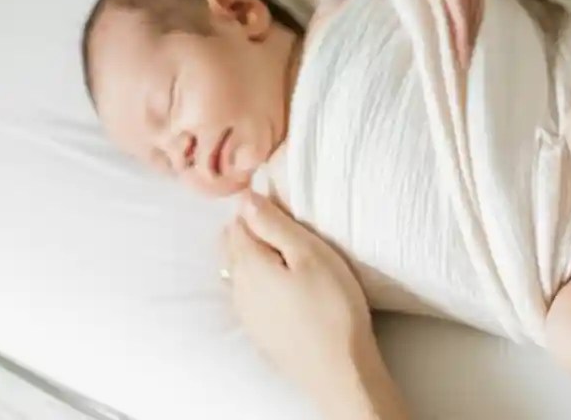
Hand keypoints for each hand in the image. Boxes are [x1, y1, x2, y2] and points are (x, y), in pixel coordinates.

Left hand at [224, 194, 374, 396]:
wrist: (339, 371)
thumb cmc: (332, 308)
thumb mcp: (310, 254)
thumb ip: (274, 224)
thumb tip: (246, 198)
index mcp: (247, 263)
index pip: (237, 221)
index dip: (256, 206)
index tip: (279, 201)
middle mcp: (237, 287)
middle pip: (232, 245)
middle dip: (250, 228)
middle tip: (284, 222)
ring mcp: (245, 312)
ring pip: (238, 270)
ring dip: (254, 255)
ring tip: (286, 250)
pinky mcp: (258, 330)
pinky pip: (248, 293)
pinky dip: (259, 279)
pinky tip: (282, 283)